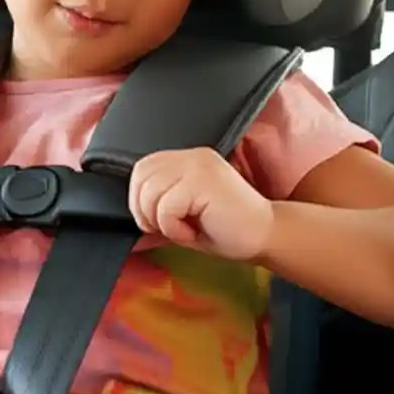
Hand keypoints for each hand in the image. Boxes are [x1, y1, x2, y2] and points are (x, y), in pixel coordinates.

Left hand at [129, 147, 273, 260]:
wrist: (266, 237)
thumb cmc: (227, 230)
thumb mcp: (182, 222)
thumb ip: (155, 219)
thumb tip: (127, 235)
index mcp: (186, 160)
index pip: (141, 169)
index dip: (139, 199)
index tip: (158, 221)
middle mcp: (192, 156)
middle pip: (140, 178)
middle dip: (145, 212)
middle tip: (172, 227)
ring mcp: (199, 165)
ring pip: (150, 194)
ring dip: (162, 222)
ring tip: (188, 227)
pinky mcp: (204, 181)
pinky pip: (166, 207)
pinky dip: (175, 228)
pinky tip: (197, 229)